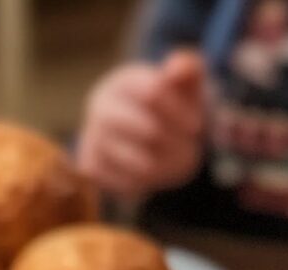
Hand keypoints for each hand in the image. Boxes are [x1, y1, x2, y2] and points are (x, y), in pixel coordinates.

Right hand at [76, 50, 206, 198]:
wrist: (133, 135)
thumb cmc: (164, 107)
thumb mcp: (181, 85)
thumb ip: (188, 68)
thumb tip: (180, 66)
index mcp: (122, 81)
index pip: (154, 93)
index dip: (180, 112)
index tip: (197, 126)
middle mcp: (101, 107)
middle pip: (150, 131)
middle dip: (176, 142)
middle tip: (189, 148)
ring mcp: (93, 138)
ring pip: (142, 164)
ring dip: (167, 166)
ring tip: (174, 160)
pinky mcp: (91, 167)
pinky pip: (129, 184)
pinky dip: (148, 183)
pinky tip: (154, 173)